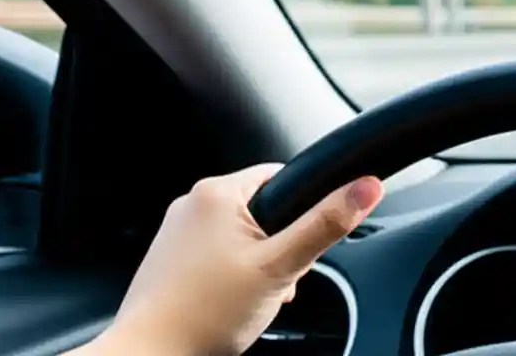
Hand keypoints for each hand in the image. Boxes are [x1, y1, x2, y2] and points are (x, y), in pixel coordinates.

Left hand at [76, 164, 383, 355]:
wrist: (150, 354)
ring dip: (259, 264)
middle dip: (280, 247)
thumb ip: (325, 225)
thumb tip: (365, 188)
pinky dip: (234, 275)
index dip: (304, 212)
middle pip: (265, 211)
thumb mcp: (280, 266)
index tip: (300, 244)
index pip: (283, 178)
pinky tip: (231, 302)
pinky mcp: (171, 258)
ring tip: (249, 296)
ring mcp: (177, 232)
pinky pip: (219, 254)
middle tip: (275, 278)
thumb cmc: (204, 314)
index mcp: (217, 192)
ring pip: (243, 236)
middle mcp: (192, 204)